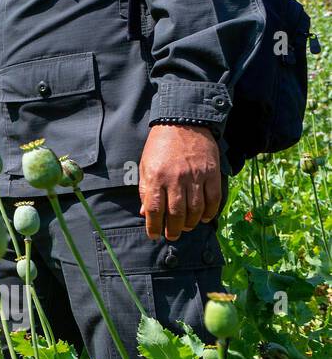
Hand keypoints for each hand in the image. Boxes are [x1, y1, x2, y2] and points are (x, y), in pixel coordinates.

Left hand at [138, 124, 222, 240]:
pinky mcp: (211, 173)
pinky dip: (210, 212)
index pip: (154, 209)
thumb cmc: (160, 145)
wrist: (183, 122)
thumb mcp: (145, 165)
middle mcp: (176, 179)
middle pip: (176, 213)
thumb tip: (145, 213)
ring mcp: (195, 177)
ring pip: (195, 210)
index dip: (153, 226)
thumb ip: (145, 189)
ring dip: (191, 223)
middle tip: (172, 236)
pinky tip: (205, 218)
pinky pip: (213, 199)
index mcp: (156, 177)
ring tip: (186, 228)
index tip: (153, 235)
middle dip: (173, 229)